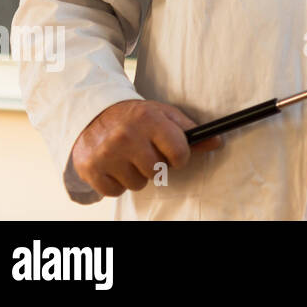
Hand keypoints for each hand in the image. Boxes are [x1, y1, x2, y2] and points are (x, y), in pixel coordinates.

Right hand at [70, 99, 221, 196]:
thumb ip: (189, 130)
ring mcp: (106, 153)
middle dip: (156, 166)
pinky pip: (115, 192)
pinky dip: (117, 183)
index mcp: (149, 119)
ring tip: (129, 158)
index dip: (181, 157)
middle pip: (157, 171)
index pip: (179, 152)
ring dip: (136, 176)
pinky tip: (115, 166)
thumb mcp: (164, 114)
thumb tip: (216, 142)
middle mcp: (126, 136)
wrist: (93, 114)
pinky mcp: (90, 169)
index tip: (175, 155)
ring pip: (137, 184)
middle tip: (146, 153)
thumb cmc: (135, 117)